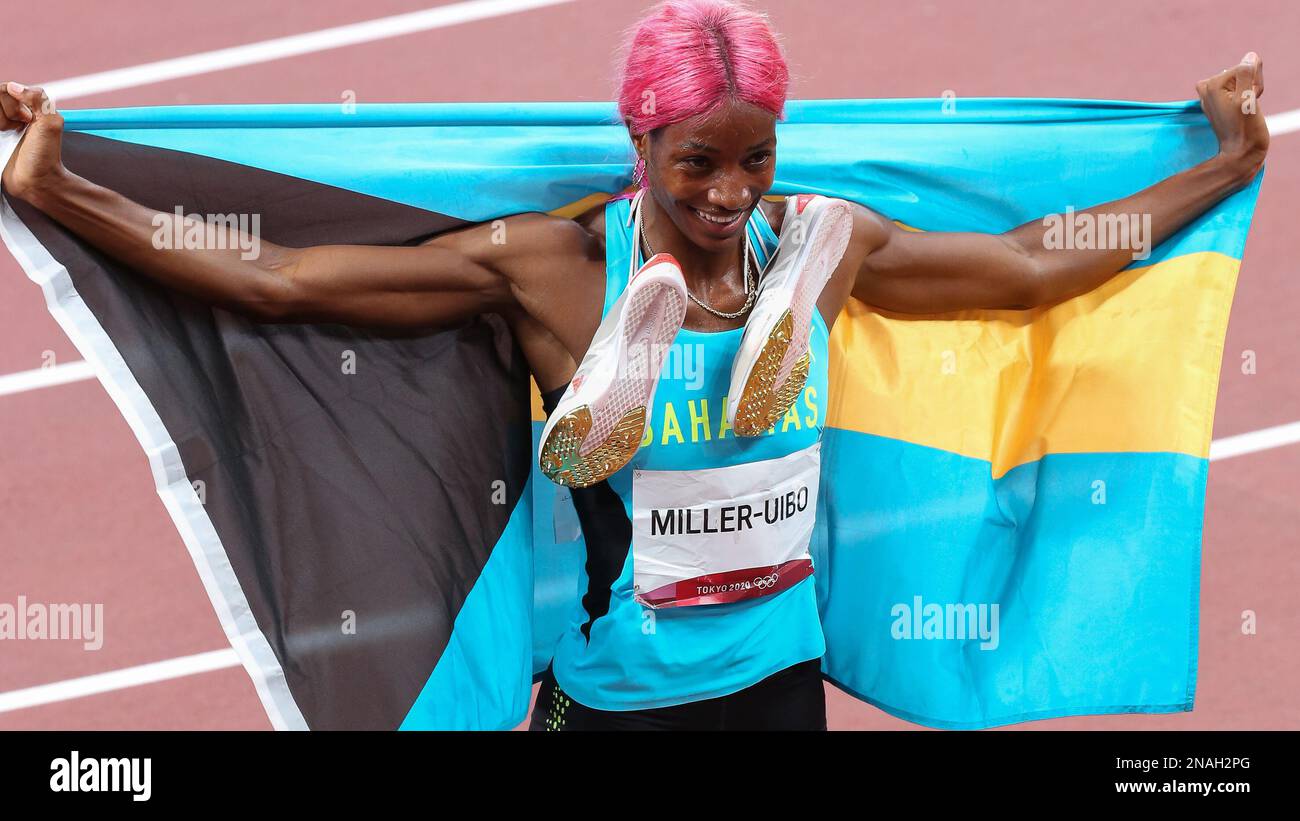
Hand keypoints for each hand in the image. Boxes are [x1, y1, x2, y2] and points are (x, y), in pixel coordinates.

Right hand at [1, 81, 67, 202]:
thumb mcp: (50, 123)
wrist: (35, 181)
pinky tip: (2, 137)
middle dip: (5, 113)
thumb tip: (13, 86)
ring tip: (9, 134)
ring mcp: (1, 126)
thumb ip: (38, 99)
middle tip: (18, 128)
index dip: (12, 102)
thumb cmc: (45, 156)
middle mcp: (11, 114)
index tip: (26, 119)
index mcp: (27, 107)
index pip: (5, 88)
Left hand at [1196, 53, 1268, 181]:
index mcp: (1211, 84)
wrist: (1241, 151)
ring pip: (1244, 79)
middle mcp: (1208, 87)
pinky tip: (1246, 109)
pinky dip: (1248, 95)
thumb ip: (1247, 73)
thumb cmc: (1244, 126)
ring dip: (1252, 90)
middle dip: (1252, 84)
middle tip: (1249, 106)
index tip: (1249, 100)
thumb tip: (1250, 56)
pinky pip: (1242, 88)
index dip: (1254, 81)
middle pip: (1243, 71)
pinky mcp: (1221, 100)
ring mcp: (1214, 94)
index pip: (1245, 66)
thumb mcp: (1248, 97)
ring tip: (1247, 109)